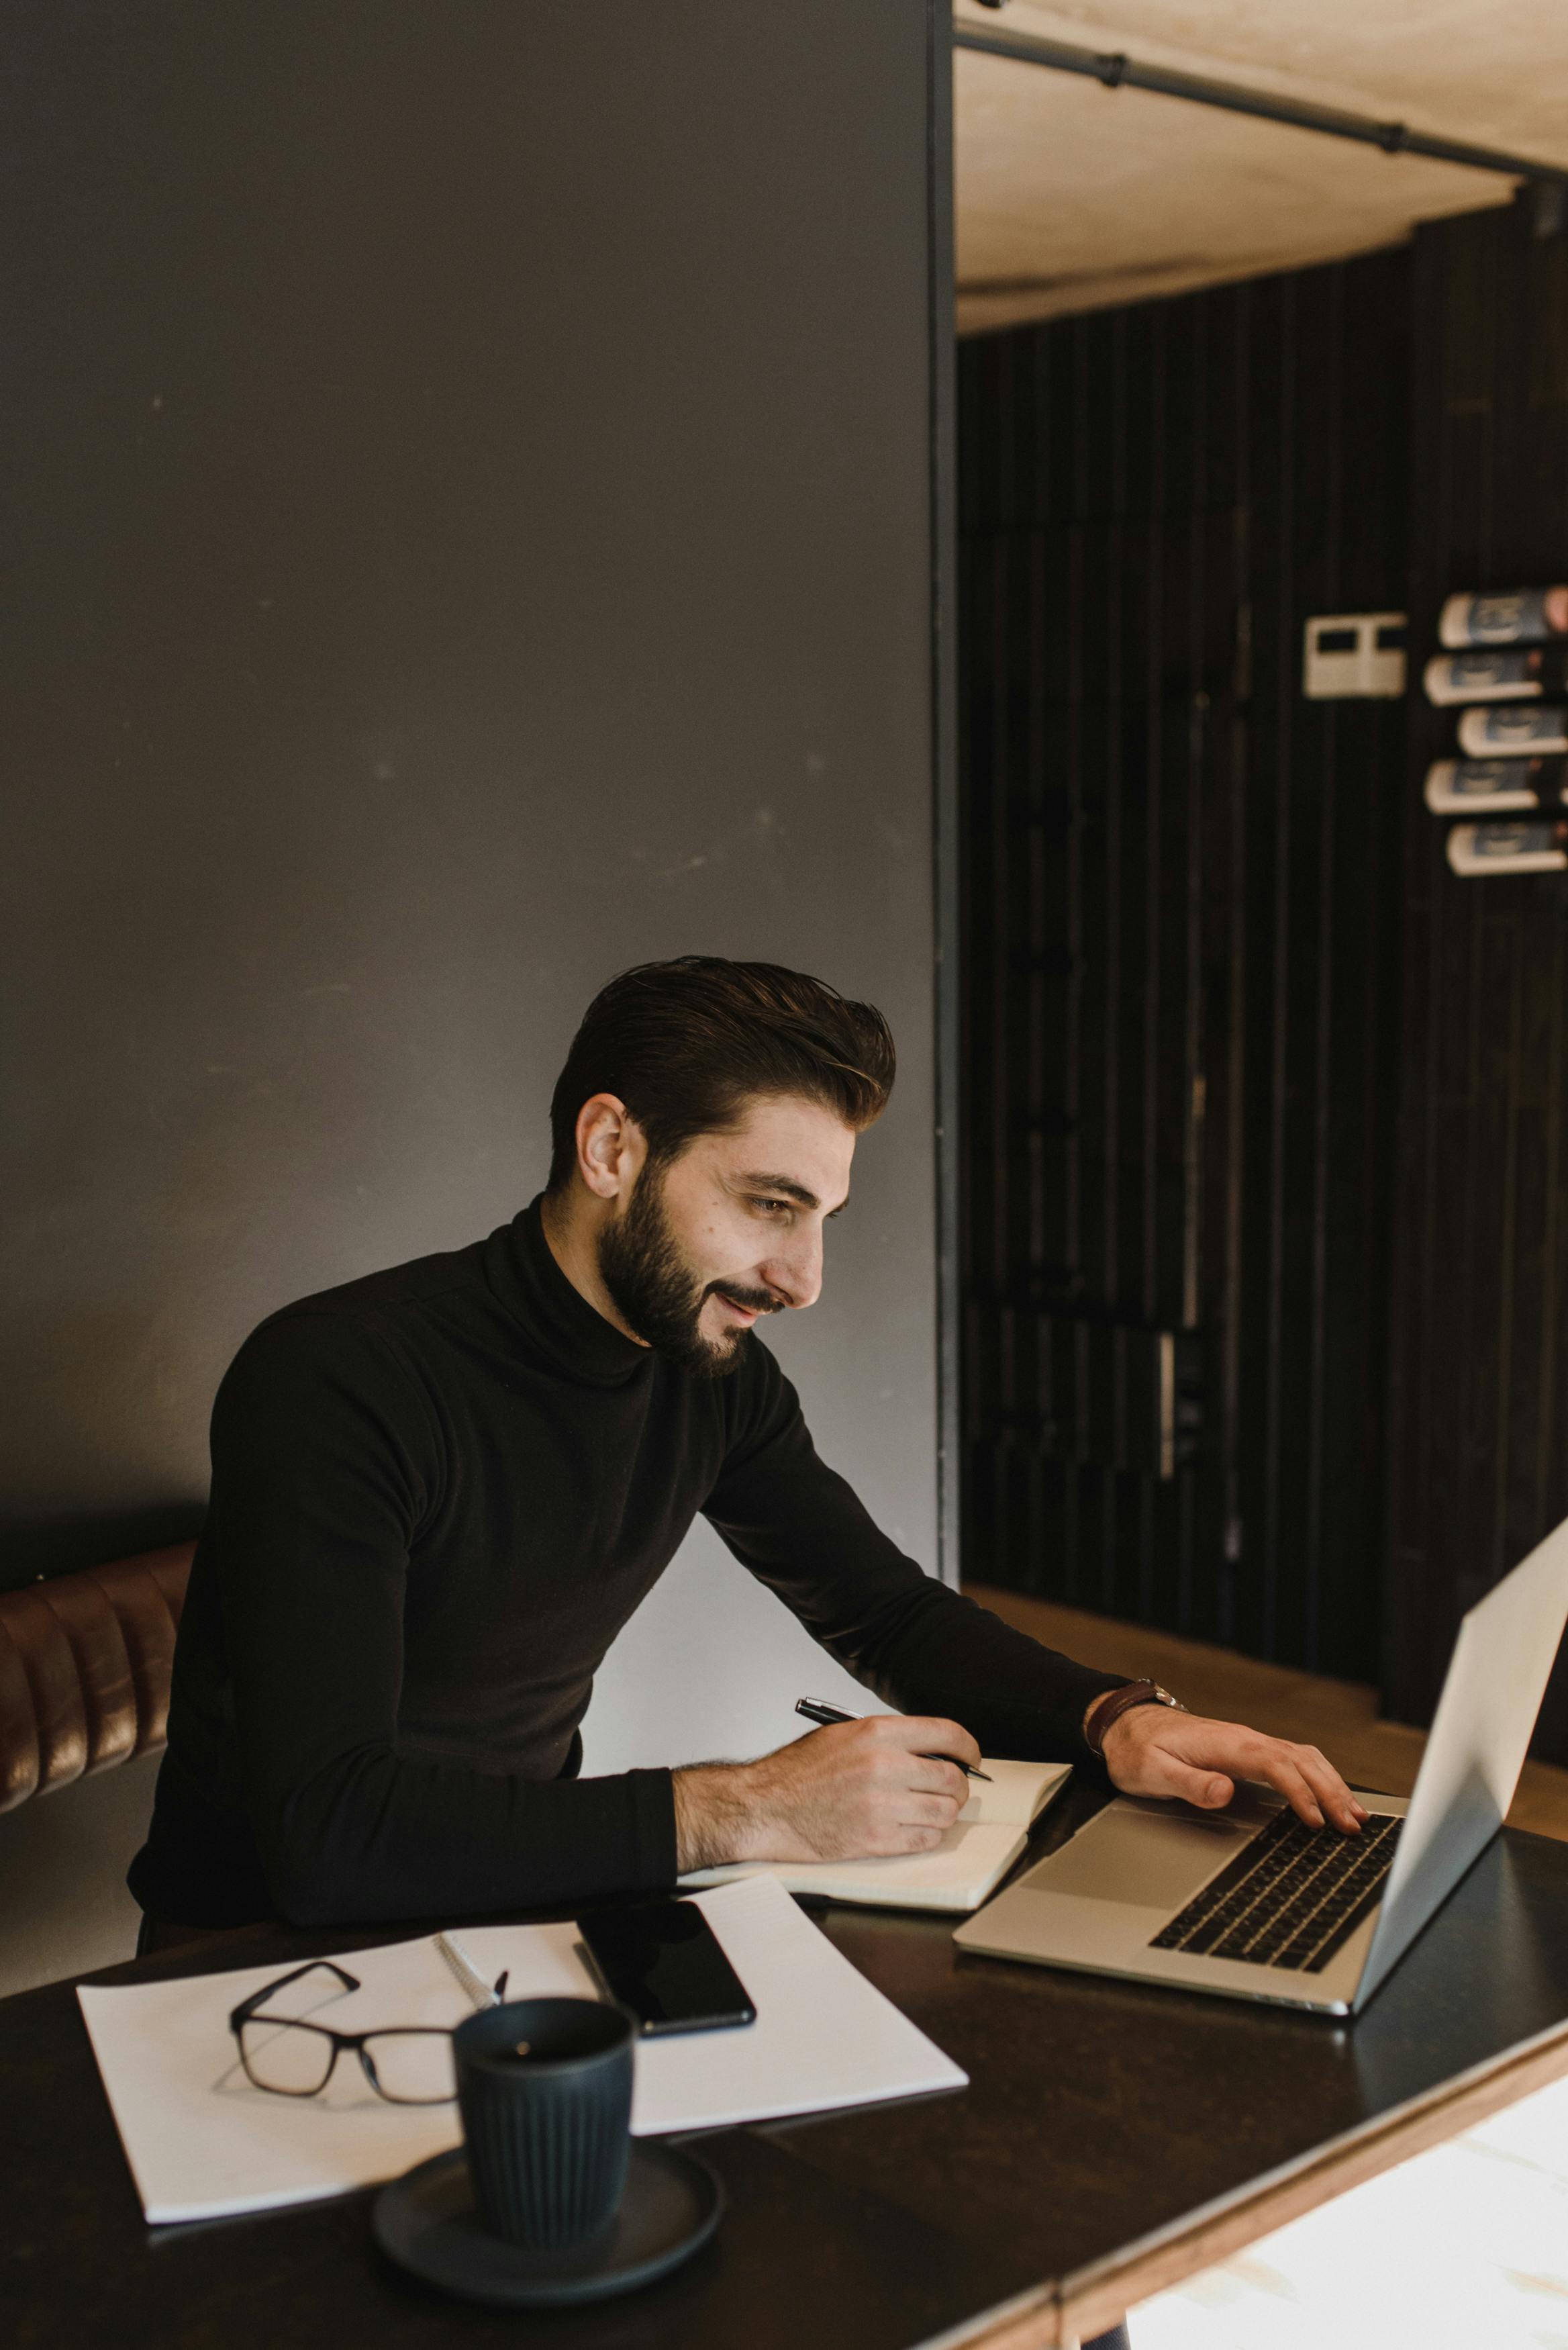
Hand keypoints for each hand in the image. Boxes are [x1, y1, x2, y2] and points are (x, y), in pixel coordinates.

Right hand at [673, 1714, 979, 1871]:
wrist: (766, 1807)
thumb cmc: (798, 1772)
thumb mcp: (843, 1735)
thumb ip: (888, 1739)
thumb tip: (931, 1749)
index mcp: (877, 1733)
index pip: (946, 1734)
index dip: (968, 1747)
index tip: (971, 1756)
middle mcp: (884, 1767)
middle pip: (952, 1778)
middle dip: (960, 1784)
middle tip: (953, 1787)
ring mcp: (881, 1806)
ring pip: (944, 1812)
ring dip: (946, 1812)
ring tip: (933, 1808)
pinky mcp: (876, 1840)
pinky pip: (926, 1839)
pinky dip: (930, 1834)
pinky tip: (917, 1827)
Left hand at [1100, 1704, 1368, 1834]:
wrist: (1125, 1725)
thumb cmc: (1137, 1751)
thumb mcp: (1153, 1772)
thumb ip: (1189, 1783)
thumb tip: (1225, 1790)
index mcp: (1225, 1744)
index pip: (1275, 1764)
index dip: (1299, 1792)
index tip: (1316, 1820)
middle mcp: (1244, 1738)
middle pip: (1300, 1760)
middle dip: (1331, 1791)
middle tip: (1353, 1824)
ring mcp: (1248, 1741)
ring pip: (1303, 1757)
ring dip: (1331, 1783)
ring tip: (1355, 1814)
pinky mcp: (1248, 1749)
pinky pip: (1293, 1758)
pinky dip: (1318, 1776)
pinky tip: (1330, 1793)